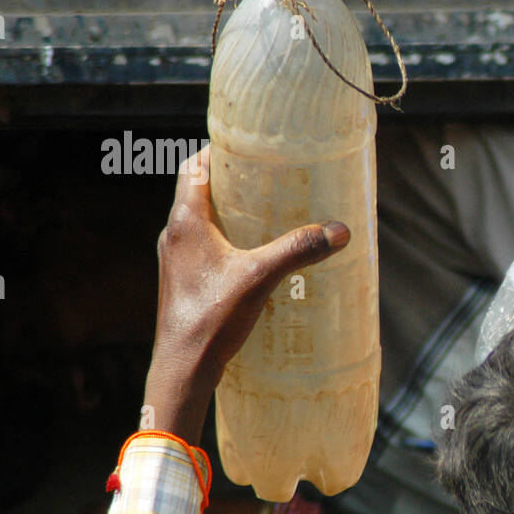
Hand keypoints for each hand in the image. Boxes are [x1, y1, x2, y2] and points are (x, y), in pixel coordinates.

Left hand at [144, 146, 350, 443]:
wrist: (182, 368)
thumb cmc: (211, 319)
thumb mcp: (260, 278)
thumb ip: (298, 250)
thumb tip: (340, 231)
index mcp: (185, 222)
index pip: (194, 169)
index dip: (216, 151)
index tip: (244, 145)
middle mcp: (174, 236)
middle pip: (198, 192)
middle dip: (230, 181)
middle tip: (266, 176)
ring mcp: (176, 261)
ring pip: (200, 221)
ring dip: (227, 211)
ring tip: (264, 212)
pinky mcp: (183, 283)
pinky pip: (203, 247)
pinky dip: (225, 239)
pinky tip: (252, 255)